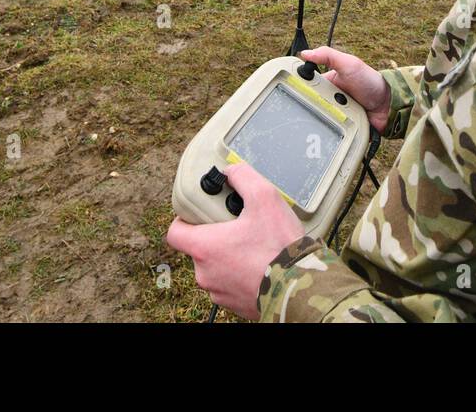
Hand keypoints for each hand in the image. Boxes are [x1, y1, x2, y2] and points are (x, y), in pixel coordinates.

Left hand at [165, 162, 304, 319]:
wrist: (301, 287)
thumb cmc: (280, 248)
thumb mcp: (264, 198)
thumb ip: (243, 177)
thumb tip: (232, 172)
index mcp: (205, 247)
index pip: (175, 232)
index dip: (185, 219)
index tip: (200, 213)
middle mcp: (206, 273)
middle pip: (199, 248)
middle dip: (216, 235)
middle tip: (238, 226)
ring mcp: (219, 292)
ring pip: (216, 267)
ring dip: (230, 256)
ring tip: (255, 245)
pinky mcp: (236, 305)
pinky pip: (231, 284)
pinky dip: (242, 273)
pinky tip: (261, 264)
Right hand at [299, 46, 389, 133]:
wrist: (388, 103)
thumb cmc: (369, 80)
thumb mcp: (349, 63)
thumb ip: (328, 56)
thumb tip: (305, 53)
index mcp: (326, 83)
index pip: (306, 86)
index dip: (300, 89)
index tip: (293, 92)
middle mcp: (328, 99)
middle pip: (311, 106)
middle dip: (315, 107)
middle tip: (319, 106)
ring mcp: (335, 114)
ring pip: (320, 120)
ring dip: (325, 119)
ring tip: (332, 116)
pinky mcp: (342, 127)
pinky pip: (331, 132)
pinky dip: (332, 131)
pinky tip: (331, 131)